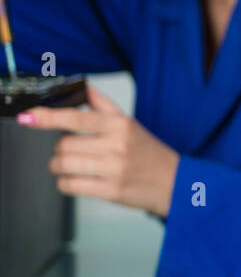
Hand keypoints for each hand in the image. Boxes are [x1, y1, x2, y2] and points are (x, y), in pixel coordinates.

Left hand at [18, 83, 179, 216]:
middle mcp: (117, 146)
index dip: (49, 116)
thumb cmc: (149, 154)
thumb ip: (102, 105)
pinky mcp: (110, 191)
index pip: (77, 117)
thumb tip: (82, 85)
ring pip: (64, 165)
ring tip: (73, 166)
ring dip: (60, 167)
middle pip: (64, 145)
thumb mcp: (130, 124)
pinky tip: (78, 179)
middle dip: (60, 149)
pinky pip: (70, 185)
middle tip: (71, 151)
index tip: (30, 116)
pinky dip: (66, 183)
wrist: (175, 184)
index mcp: (120, 125)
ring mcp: (114, 169)